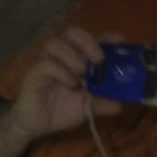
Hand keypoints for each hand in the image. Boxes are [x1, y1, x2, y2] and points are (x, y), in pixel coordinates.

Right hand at [0, 27, 122, 156]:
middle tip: (99, 59)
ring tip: (82, 72)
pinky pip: (46, 64)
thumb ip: (102, 104)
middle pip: (72, 32)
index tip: (120, 42)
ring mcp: (48, 62)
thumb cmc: (62, 110)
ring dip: (72, 55)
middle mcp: (64, 56)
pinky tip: (70, 84)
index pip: (92, 39)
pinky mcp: (35, 73)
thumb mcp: (87, 108)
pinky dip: (61, 72)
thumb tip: (120, 105)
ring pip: (55, 43)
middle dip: (87, 41)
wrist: (37, 124)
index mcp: (79, 59)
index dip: (106, 37)